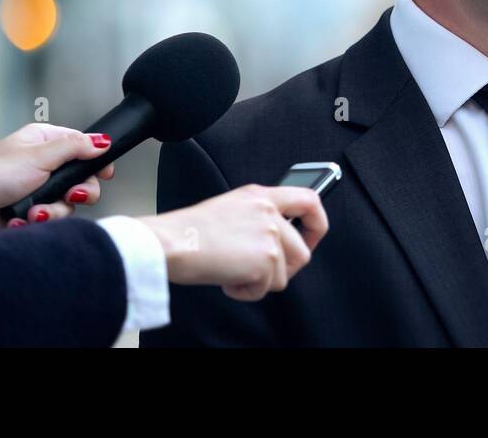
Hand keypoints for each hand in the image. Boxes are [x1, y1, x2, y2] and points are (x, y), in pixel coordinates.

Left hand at [0, 124, 115, 232]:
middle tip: (71, 196)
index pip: (85, 147)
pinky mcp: (31, 213)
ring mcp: (38, 190)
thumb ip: (75, 148)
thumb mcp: (37, 156)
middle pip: (84, 179)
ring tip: (34, 213)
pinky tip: (21, 220)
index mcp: (45, 143)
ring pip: (70, 204)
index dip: (97, 162)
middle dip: (78, 192)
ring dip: (53, 211)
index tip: (105, 174)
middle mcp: (44, 165)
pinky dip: (39, 222)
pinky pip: (51, 220)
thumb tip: (105, 141)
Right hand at [139, 184, 328, 300]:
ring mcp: (271, 235)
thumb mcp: (229, 208)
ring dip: (260, 282)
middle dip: (283, 270)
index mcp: (260, 196)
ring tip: (233, 272)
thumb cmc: (188, 231)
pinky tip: (227, 279)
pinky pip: (267, 289)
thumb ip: (257, 217)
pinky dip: (246, 292)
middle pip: (302, 251)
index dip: (317, 223)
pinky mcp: (266, 259)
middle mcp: (270, 212)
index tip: (311, 237)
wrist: (170, 243)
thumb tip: (273, 242)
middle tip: (258, 273)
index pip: (309, 200)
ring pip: (284, 274)